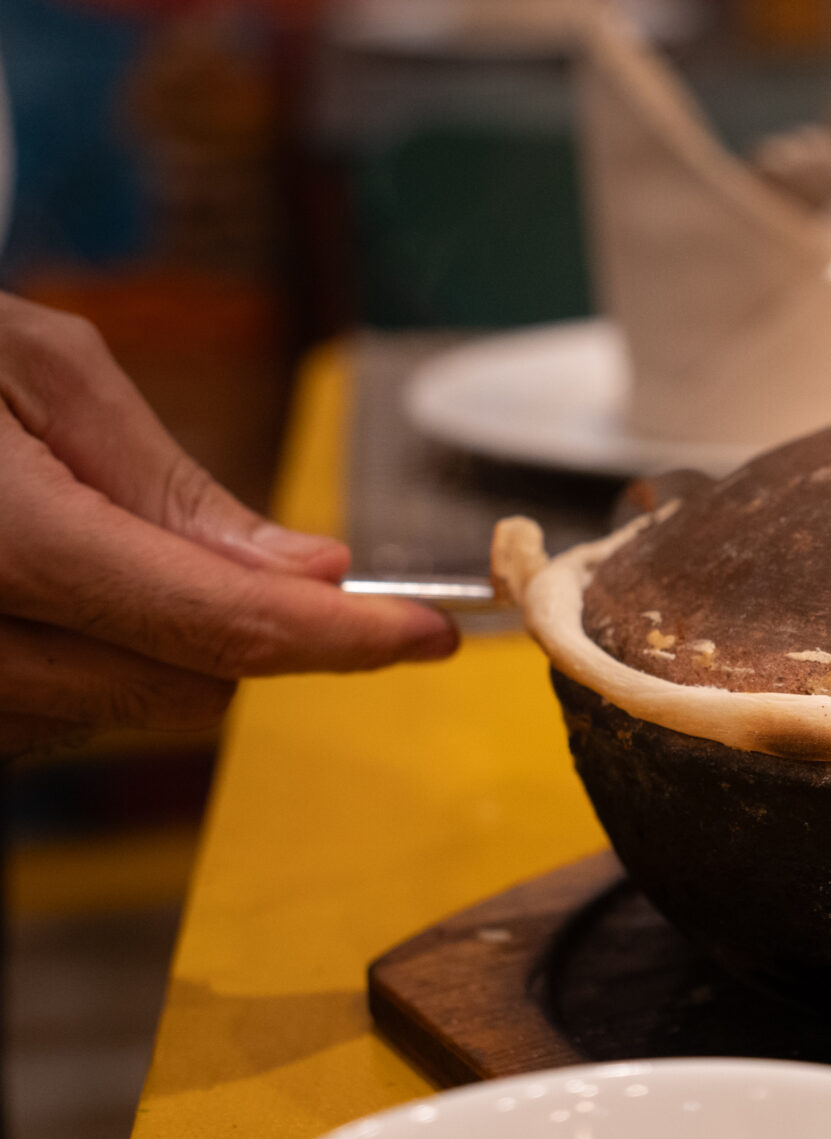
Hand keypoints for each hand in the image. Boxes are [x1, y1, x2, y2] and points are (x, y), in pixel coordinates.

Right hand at [0, 296, 457, 756]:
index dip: (344, 640)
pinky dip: (90, 662)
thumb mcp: (38, 367)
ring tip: (82, 538)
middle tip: (251, 555)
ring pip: (123, 709)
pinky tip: (53, 591)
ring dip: (158, 644)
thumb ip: (172, 488)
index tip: (432, 636)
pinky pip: (52, 718)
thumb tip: (307, 579)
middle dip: (243, 628)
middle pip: (182, 683)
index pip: (216, 625)